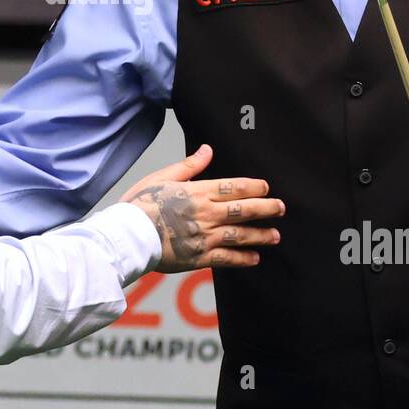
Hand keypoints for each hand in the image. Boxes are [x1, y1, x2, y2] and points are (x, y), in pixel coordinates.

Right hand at [121, 144, 283, 272]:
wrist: (128, 235)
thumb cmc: (140, 204)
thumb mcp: (162, 177)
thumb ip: (188, 166)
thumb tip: (207, 150)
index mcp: (198, 192)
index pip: (233, 187)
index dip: (253, 187)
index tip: (266, 187)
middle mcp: (206, 214)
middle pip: (243, 210)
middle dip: (266, 209)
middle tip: (281, 208)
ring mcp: (204, 237)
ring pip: (240, 235)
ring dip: (260, 235)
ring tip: (275, 236)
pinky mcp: (198, 258)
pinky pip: (226, 258)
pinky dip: (242, 259)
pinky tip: (255, 258)